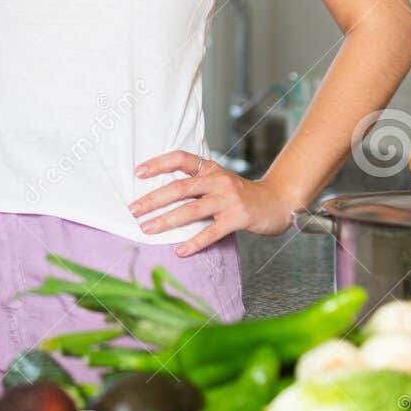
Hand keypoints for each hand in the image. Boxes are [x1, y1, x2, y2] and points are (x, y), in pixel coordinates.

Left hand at [129, 150, 299, 255]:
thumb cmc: (240, 194)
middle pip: (180, 187)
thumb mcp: (219, 181)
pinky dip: (194, 242)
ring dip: (166, 221)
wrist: (277, 201)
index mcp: (210, 168)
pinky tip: (180, 251)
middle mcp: (218, 180)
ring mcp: (229, 199)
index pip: (181, 159)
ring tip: (147, 229)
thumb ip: (196, 183)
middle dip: (153, 199)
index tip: (138, 173)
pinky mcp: (238, 218)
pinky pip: (211, 232)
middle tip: (134, 210)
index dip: (158, 164)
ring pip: (191, 210)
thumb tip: (159, 195)